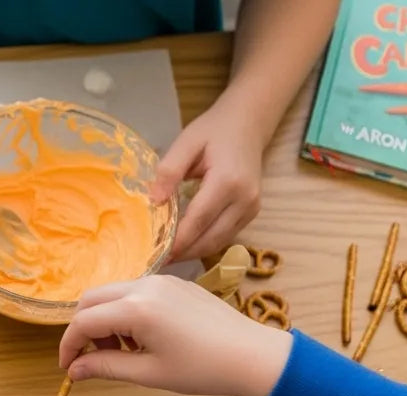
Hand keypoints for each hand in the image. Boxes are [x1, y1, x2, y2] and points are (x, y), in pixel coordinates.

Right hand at [59, 275, 292, 395]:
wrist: (254, 356)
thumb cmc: (203, 369)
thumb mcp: (149, 373)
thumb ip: (106, 367)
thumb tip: (74, 370)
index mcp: (137, 308)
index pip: (83, 321)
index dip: (69, 346)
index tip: (68, 368)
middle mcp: (145, 285)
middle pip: (92, 299)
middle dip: (84, 328)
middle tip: (95, 357)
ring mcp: (162, 281)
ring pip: (113, 292)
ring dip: (105, 318)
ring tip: (124, 349)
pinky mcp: (176, 283)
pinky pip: (136, 290)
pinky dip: (126, 311)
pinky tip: (144, 337)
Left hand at [152, 95, 265, 261]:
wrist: (248, 124)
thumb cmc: (214, 131)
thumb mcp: (186, 142)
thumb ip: (169, 171)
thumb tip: (154, 201)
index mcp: (228, 181)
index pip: (199, 219)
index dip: (178, 241)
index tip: (156, 254)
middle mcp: (245, 199)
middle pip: (211, 238)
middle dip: (184, 253)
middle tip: (156, 261)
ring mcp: (252, 207)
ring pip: (220, 242)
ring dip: (194, 252)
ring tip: (167, 257)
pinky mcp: (252, 212)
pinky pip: (227, 236)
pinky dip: (205, 244)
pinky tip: (185, 245)